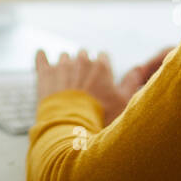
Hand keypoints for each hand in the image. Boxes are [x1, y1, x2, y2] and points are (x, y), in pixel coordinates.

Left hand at [35, 46, 174, 124]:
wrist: (71, 126)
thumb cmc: (100, 117)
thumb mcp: (124, 101)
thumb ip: (132, 82)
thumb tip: (139, 68)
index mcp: (101, 66)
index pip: (103, 57)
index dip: (102, 69)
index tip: (101, 79)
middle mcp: (81, 61)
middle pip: (84, 56)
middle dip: (84, 66)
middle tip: (84, 84)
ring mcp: (62, 66)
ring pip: (64, 57)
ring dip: (66, 66)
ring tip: (66, 81)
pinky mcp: (45, 73)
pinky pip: (41, 58)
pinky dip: (41, 57)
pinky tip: (41, 55)